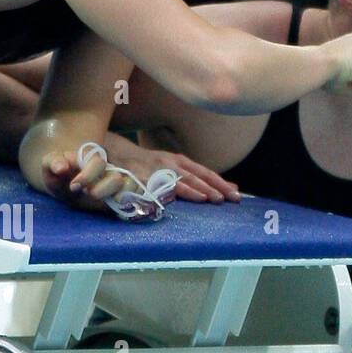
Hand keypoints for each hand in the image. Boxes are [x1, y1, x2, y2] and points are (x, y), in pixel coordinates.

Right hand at [105, 139, 241, 204]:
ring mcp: (157, 171)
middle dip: (215, 188)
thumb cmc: (148, 164)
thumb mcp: (173, 167)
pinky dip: (169, 192)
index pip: (205, 173)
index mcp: (180, 162)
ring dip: (197, 189)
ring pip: (181, 180)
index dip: (221, 183)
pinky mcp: (143, 179)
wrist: (115, 154)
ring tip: (212, 198)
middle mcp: (171, 164)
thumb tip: (229, 187)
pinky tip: (177, 198)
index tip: (236, 194)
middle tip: (231, 198)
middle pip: (197, 177)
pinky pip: (158, 187)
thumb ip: (197, 177)